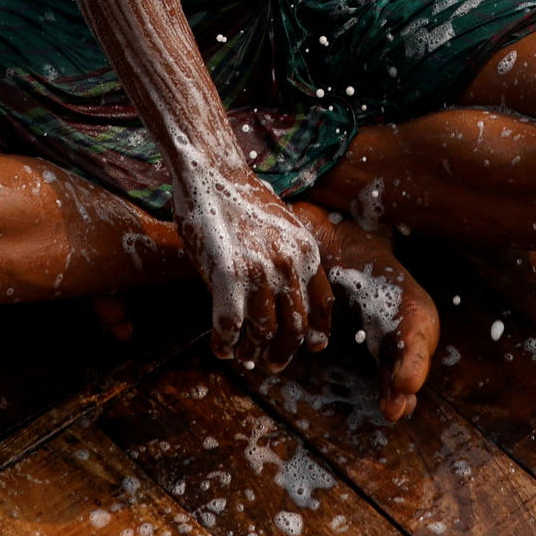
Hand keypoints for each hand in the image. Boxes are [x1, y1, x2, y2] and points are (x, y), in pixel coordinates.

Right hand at [178, 174, 332, 375]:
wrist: (213, 171)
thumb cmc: (242, 198)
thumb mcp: (282, 226)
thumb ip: (290, 258)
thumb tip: (288, 294)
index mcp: (307, 252)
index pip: (322, 306)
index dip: (317, 332)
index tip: (311, 347)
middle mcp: (289, 264)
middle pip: (295, 327)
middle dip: (284, 352)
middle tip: (272, 364)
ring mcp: (259, 271)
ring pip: (263, 332)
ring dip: (252, 352)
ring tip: (243, 357)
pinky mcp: (227, 276)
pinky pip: (231, 326)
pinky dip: (226, 344)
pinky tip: (221, 348)